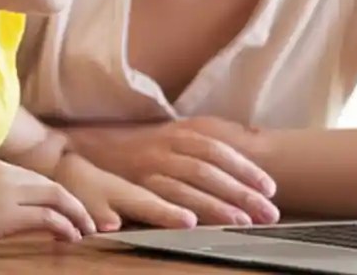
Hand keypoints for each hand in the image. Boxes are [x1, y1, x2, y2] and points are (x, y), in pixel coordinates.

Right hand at [0, 159, 95, 258]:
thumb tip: (12, 211)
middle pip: (53, 186)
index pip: (39, 180)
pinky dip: (65, 226)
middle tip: (87, 222)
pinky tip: (70, 237)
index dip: (58, 196)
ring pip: (57, 198)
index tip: (69, 210)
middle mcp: (6, 175)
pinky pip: (47, 217)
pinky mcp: (7, 216)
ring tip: (85, 231)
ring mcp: (7, 194)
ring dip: (76, 216)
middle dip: (74, 204)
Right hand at [68, 117, 279, 226]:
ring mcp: (146, 168)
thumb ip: (203, 145)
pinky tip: (188, 223)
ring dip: (215, 206)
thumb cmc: (139, 147)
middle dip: (241, 192)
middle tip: (267, 212)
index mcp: (180, 133)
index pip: (220, 150)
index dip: (246, 169)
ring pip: (185, 185)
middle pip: (208, 170)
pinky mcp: (129, 186)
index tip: (270, 188)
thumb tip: (247, 148)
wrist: (86, 147)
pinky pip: (153, 199)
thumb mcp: (172, 137)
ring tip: (240, 221)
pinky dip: (171, 211)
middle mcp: (165, 148)